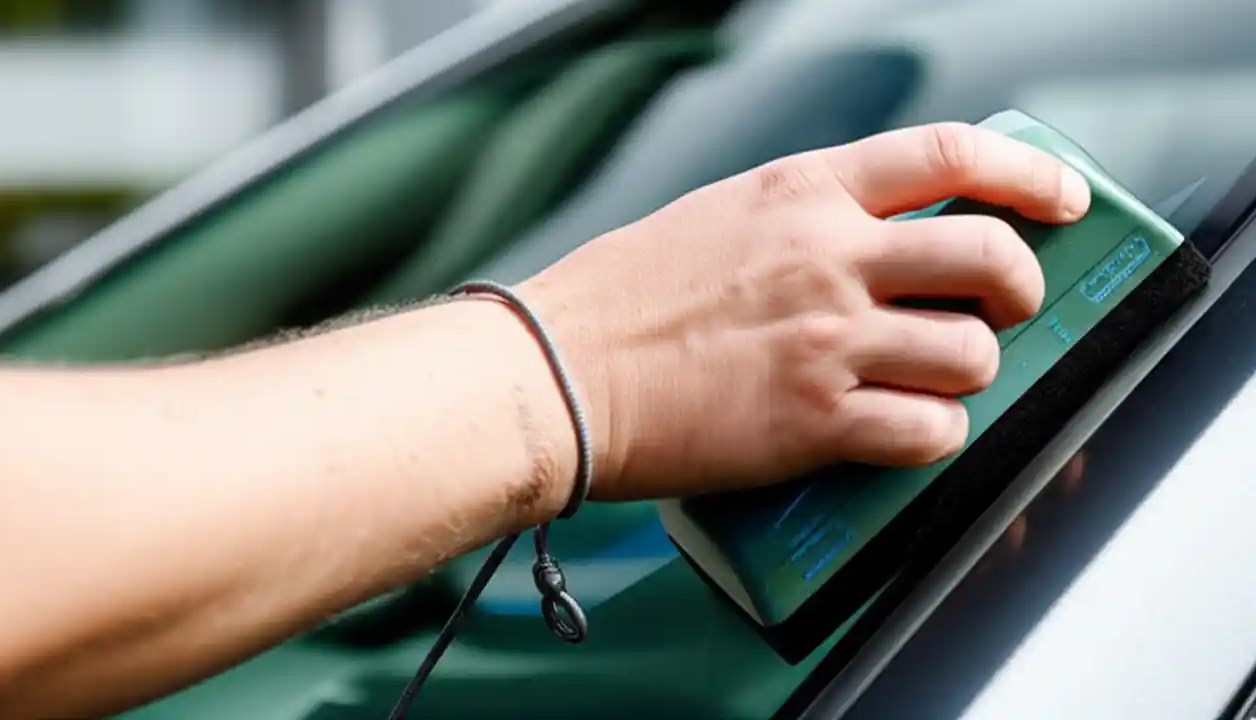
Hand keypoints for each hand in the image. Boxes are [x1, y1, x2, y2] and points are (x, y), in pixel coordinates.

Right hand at [517, 122, 1090, 499]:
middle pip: (990, 256)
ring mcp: (829, 338)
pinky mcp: (817, 419)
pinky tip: (896, 429)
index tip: (1059, 199)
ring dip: (966, 373)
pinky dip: (931, 435)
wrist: (557, 373)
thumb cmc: (617, 298)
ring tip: (925, 381)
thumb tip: (871, 241)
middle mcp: (829, 257)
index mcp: (803, 193)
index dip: (1028, 174)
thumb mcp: (719, 218)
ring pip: (972, 354)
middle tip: (1002, 310)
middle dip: (1019, 288)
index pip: (950, 156)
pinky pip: (929, 431)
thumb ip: (803, 220)